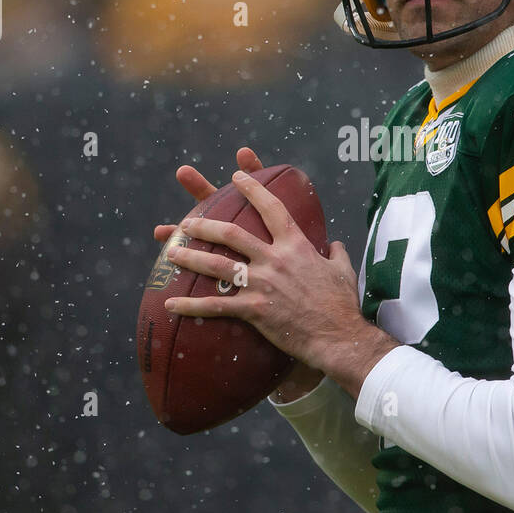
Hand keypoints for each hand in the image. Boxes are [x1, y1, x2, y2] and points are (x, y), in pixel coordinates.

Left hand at [151, 147, 323, 397]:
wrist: (338, 336)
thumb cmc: (341, 303)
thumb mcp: (343, 270)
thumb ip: (336, 253)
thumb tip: (335, 244)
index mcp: (295, 245)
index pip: (272, 208)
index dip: (253, 189)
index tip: (237, 176)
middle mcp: (274, 259)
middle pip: (232, 233)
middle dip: (205, 225)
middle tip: (187, 222)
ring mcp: (262, 284)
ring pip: (217, 265)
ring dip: (190, 257)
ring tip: (170, 253)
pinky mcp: (254, 309)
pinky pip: (216, 306)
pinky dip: (190, 305)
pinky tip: (170, 304)